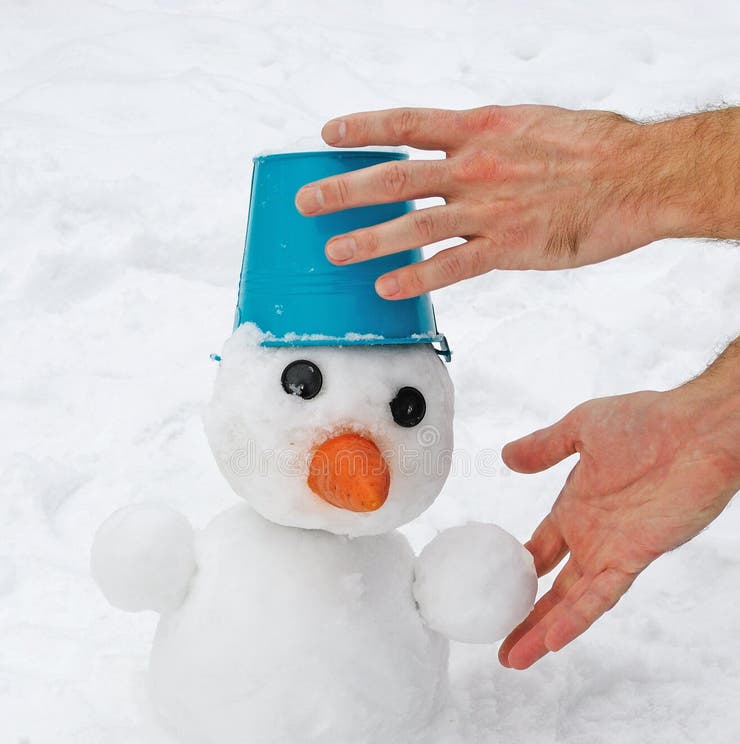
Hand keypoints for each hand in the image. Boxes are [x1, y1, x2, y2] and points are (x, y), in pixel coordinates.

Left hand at [295, 104, 665, 299]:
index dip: (363, 130)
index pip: (406, 125)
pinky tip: (386, 288)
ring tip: (334, 252)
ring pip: (411, 225)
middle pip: (393, 178)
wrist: (638, 175)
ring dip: (367, 240)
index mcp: (480, 127)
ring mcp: (487, 208)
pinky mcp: (507, 247)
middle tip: (309, 202)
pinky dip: (415, 277)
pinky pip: (450, 266)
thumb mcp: (533, 124)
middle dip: (344, 190)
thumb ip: (491, 140)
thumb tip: (466, 148)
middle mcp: (474, 166)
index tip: (329, 135)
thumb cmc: (594, 147)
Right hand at [498, 365, 739, 669]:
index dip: (517, 572)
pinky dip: (576, 619)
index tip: (491, 590)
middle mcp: (592, 537)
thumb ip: (545, 447)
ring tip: (511, 659)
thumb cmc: (649, 420)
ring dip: (541, 631)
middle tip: (498, 643)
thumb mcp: (581, 427)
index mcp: (576, 509)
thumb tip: (507, 457)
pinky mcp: (634, 558)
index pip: (540, 550)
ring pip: (571, 603)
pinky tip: (552, 640)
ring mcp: (612, 551)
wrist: (698, 428)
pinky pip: (600, 596)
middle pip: (551, 588)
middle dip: (524, 616)